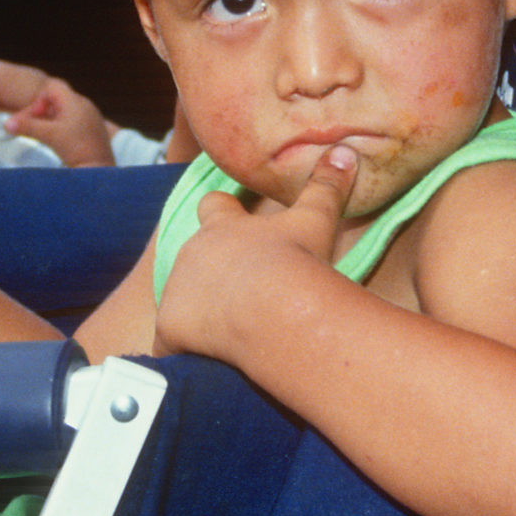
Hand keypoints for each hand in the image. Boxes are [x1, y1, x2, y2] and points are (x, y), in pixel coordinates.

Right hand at [3, 75, 116, 166]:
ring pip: (63, 111)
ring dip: (48, 120)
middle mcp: (84, 105)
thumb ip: (27, 126)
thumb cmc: (76, 148)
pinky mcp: (91, 130)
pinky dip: (59, 127)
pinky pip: (72, 121)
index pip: (52, 87)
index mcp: (76, 101)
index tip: (34, 117)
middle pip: (56, 100)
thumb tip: (6, 124)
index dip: (38, 99)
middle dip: (39, 112)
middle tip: (27, 127)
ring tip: (40, 135)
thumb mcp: (49, 135)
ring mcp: (89, 117)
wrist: (99, 170)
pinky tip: (55, 140)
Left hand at [155, 145, 356, 358]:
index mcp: (223, 226)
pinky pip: (171, 344)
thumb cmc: (296, 259)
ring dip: (200, 313)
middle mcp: (192, 254)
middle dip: (212, 273)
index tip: (232, 220)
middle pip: (194, 258)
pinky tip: (208, 364)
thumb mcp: (317, 218)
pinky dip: (186, 352)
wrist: (272, 308)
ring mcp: (176, 292)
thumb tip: (345, 151)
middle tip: (243, 292)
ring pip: (181, 300)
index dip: (222, 213)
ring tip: (233, 332)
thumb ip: (327, 185)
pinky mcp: (169, 330)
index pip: (213, 207)